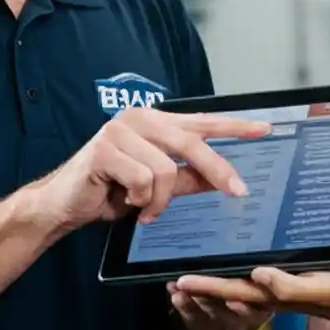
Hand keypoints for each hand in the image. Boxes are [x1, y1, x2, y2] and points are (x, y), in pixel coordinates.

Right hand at [32, 107, 270, 232]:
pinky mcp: (103, 149)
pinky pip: (142, 179)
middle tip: (238, 192)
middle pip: (191, 143)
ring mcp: (119, 130)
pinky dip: (141, 200)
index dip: (234, 126)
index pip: (201, 121)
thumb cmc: (109, 192)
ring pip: (166, 169)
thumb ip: (187, 179)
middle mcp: (138, 119)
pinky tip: (128, 203)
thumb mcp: (156, 188)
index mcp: (153, 123)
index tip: (265, 129)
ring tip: (146, 210)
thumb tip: (223, 179)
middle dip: (217, 170)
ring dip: (160, 199)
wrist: (64, 204)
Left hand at [174, 267, 329, 329]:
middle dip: (199, 286)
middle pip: (226, 288)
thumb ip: (287, 286)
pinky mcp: (283, 274)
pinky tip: (221, 259)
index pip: (231, 290)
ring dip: (210, 281)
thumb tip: (256, 274)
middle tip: (170, 279)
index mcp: (272, 294)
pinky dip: (231, 271)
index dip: (206, 286)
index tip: (179, 280)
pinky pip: (250, 275)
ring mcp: (274, 283)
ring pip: (235, 283)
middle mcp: (267, 290)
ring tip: (182, 276)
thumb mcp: (317, 288)